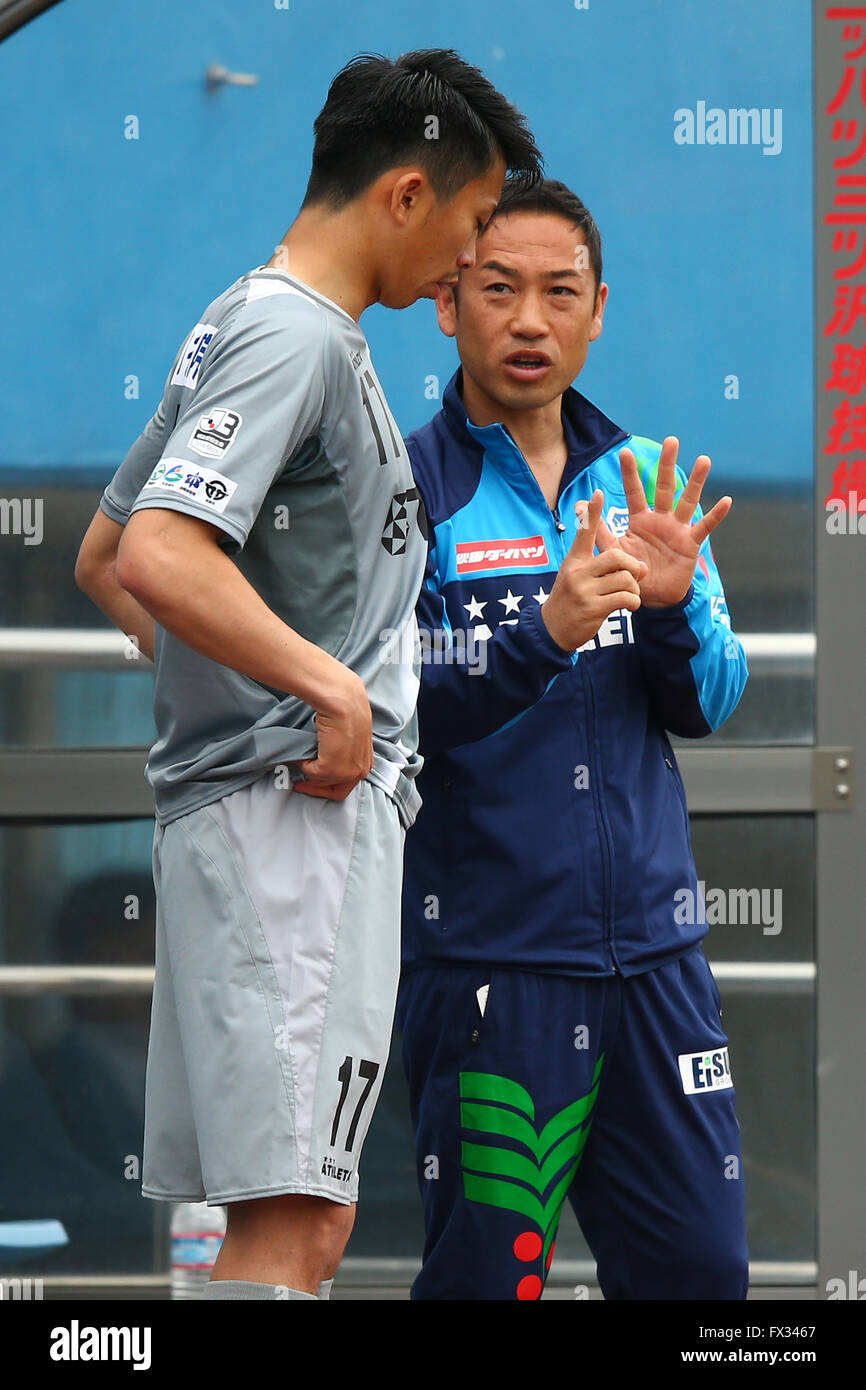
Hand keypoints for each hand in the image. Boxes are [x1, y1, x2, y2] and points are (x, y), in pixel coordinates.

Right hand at [293, 669, 372, 800]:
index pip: (347, 785)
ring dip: (310, 771)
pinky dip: (305, 763)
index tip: (313, 783)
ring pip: (321, 781)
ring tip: (303, 758)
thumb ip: (345, 752)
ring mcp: (347, 772)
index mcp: (366, 763)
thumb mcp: (352, 736)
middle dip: (315, 787)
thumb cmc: (346, 711)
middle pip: (335, 791)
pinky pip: (311, 772)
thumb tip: (327, 758)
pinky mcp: (332, 769)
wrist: (343, 702)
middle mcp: (360, 771)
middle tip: (299, 784)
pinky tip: (307, 749)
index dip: (328, 786)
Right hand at [541, 489, 647, 651]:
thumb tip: (631, 561)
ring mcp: (584, 590)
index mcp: (575, 560)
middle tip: (635, 575)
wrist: (552, 629)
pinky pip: (625, 598)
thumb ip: (598, 565)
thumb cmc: (570, 599)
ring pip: (625, 579)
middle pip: (617, 557)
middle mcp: (578, 572)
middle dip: (632, 566)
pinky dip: (633, 602)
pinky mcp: (593, 608)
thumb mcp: (576, 575)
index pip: (584, 532)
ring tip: (629, 596)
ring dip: (634, 589)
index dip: (591, 513)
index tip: (597, 493)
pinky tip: (628, 607)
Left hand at [594, 438, 730, 608]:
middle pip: (664, 487)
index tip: (626, 452)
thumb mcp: (613, 550)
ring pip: (687, 501)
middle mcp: (660, 519)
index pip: (634, 492)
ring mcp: (677, 530)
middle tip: (671, 441)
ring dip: (696, 482)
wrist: (652, 598)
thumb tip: (579, 507)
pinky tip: (726, 501)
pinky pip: (704, 527)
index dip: (630, 474)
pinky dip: (715, 515)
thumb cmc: (632, 572)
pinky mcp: (691, 544)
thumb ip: (599, 529)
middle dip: (666, 465)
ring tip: (704, 460)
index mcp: (640, 520)